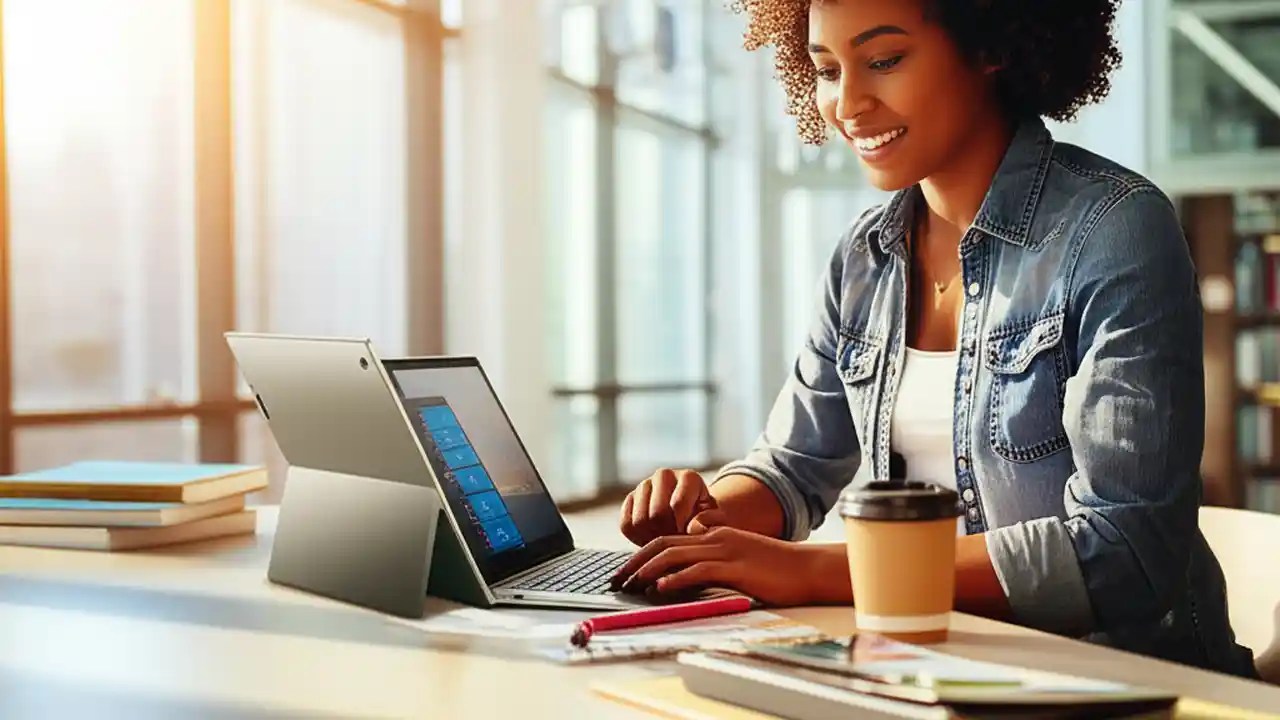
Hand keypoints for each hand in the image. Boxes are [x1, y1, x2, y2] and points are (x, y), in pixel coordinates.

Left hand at [608, 527, 834, 606]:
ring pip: (674, 555)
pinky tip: (661, 588)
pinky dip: (676, 579)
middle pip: (662, 545)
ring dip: (647, 571)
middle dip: (634, 564)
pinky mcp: (735, 566)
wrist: (808, 568)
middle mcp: (714, 538)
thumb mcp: (739, 561)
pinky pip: (698, 570)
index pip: (666, 541)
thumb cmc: (776, 570)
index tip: (624, 574)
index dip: (641, 557)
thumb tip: (686, 578)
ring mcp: (724, 550)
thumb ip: (714, 565)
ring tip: (630, 585)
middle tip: (616, 581)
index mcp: (713, 536)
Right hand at [619, 469, 727, 545]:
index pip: (678, 504)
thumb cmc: (706, 521)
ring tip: (665, 541)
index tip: (688, 537)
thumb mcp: (716, 521)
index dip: (682, 527)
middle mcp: (664, 475)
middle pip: (657, 513)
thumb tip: (694, 527)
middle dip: (667, 533)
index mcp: (689, 477)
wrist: (690, 518)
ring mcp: (644, 485)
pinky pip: (626, 524)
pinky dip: (637, 537)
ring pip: (640, 520)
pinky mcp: (629, 499)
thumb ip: (710, 522)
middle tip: (675, 541)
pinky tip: (652, 538)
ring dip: (651, 537)